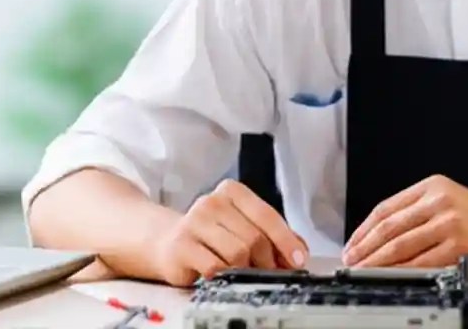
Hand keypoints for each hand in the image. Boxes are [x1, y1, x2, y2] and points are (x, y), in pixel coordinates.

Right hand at [150, 178, 309, 286]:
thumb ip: (273, 236)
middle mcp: (212, 201)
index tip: (298, 260)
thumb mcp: (243, 228)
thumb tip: (300, 252)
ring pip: (237, 253)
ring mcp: (194, 221)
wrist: (168, 242)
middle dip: (267, 261)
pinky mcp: (182, 244)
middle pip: (254, 237)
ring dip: (246, 270)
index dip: (285, 240)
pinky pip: (216, 266)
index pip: (266, 214)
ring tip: (243, 274)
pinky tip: (222, 275)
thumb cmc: (212, 236)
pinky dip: (225, 276)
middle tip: (270, 273)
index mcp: (232, 191)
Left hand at [342, 175, 467, 267]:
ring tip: (363, 270)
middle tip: (351, 260)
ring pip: (400, 245)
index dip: (364, 228)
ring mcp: (449, 222)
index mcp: (434, 186)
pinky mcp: (458, 245)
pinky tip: (389, 277)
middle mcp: (439, 200)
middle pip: (389, 226)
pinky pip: (420, 262)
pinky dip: (400, 271)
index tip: (352, 243)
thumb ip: (419, 212)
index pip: (387, 206)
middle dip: (364, 246)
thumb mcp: (452, 202)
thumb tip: (380, 237)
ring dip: (376, 261)